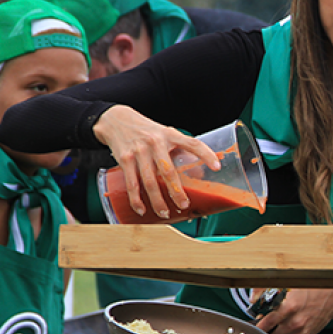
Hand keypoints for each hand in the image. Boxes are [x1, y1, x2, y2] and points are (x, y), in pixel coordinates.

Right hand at [92, 105, 219, 218]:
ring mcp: (139, 151)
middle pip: (168, 171)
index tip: (217, 166)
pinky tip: (141, 209)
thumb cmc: (146, 131)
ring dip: (157, 201)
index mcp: (170, 135)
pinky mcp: (124, 159)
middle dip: (177, 191)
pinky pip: (132, 183)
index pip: (192, 144)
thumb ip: (179, 150)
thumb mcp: (165, 134)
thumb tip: (198, 174)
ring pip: (149, 181)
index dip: (206, 154)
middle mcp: (155, 142)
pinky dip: (136, 199)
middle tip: (184, 205)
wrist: (116, 120)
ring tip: (164, 213)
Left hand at [253, 289, 332, 333]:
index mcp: (290, 308)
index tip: (254, 325)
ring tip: (286, 317)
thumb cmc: (312, 288)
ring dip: (279, 330)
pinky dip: (289, 332)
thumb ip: (266, 290)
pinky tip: (295, 321)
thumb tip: (252, 299)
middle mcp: (295, 323)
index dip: (257, 325)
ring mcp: (302, 332)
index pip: (265, 324)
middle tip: (268, 321)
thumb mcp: (289, 283)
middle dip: (268, 329)